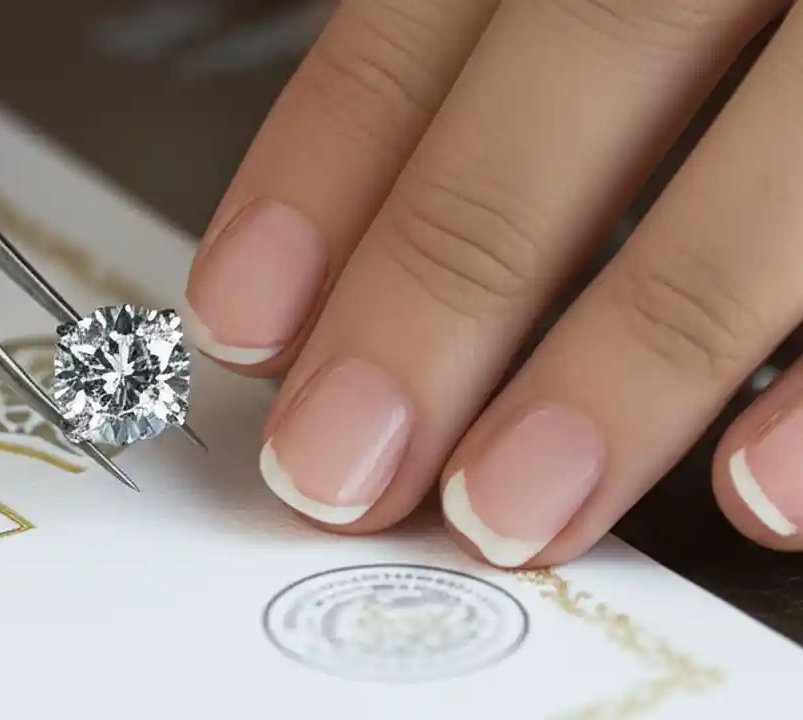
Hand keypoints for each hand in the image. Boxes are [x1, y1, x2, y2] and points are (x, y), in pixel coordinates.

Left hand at [183, 0, 802, 566]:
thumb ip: (504, 53)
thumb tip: (362, 254)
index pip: (432, 10)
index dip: (325, 170)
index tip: (244, 324)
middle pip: (579, 67)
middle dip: (444, 282)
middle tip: (341, 460)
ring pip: (775, 164)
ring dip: (634, 351)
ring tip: (513, 505)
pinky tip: (762, 487)